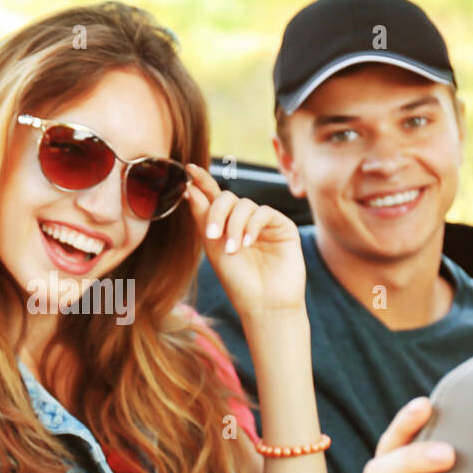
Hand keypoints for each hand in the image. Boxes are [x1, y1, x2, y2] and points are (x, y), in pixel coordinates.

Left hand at [182, 163, 305, 315]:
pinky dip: (252, 226)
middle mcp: (244, 221)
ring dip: (234, 226)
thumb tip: (190, 187)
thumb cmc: (237, 280)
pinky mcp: (283, 226)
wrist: (263, 303)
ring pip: (244, 205)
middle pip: (227, 198)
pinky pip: (264, 212)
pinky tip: (248, 244)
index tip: (189, 169)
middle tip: (212, 236)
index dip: (202, 181)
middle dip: (217, 213)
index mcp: (225, 225)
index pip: (213, 197)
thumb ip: (203, 216)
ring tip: (233, 250)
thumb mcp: (213, 246)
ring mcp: (263, 223)